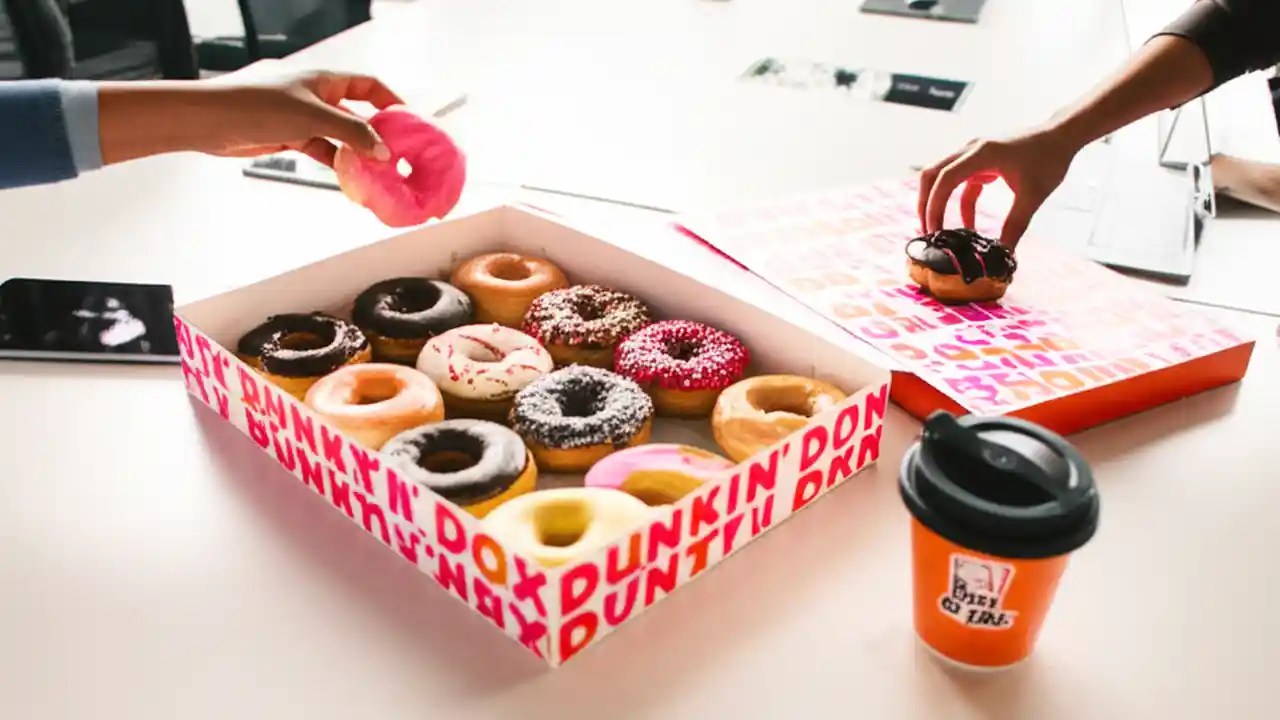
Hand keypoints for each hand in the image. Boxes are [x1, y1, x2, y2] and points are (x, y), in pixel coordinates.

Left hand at [98, 71, 404, 167]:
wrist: (209, 119)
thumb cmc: (257, 104)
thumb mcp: (313, 117)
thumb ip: (352, 134)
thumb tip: (383, 150)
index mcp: (323, 78)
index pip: (368, 85)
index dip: (391, 101)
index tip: (410, 122)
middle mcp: (314, 94)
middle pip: (356, 113)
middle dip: (376, 134)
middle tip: (396, 155)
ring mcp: (300, 116)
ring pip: (338, 135)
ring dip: (355, 152)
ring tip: (375, 172)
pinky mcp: (287, 136)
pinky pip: (320, 149)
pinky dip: (334, 161)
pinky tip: (346, 176)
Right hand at [917, 127, 1079, 248]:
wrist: (1062, 135)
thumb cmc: (1050, 160)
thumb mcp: (1032, 196)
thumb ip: (1015, 226)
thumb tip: (1003, 255)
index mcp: (982, 153)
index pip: (945, 178)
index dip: (934, 205)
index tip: (934, 231)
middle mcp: (971, 149)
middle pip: (932, 174)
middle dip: (925, 204)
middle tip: (927, 231)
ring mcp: (973, 153)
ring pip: (941, 176)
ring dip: (937, 202)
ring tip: (938, 230)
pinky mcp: (980, 160)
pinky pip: (961, 182)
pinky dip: (960, 203)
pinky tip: (968, 225)